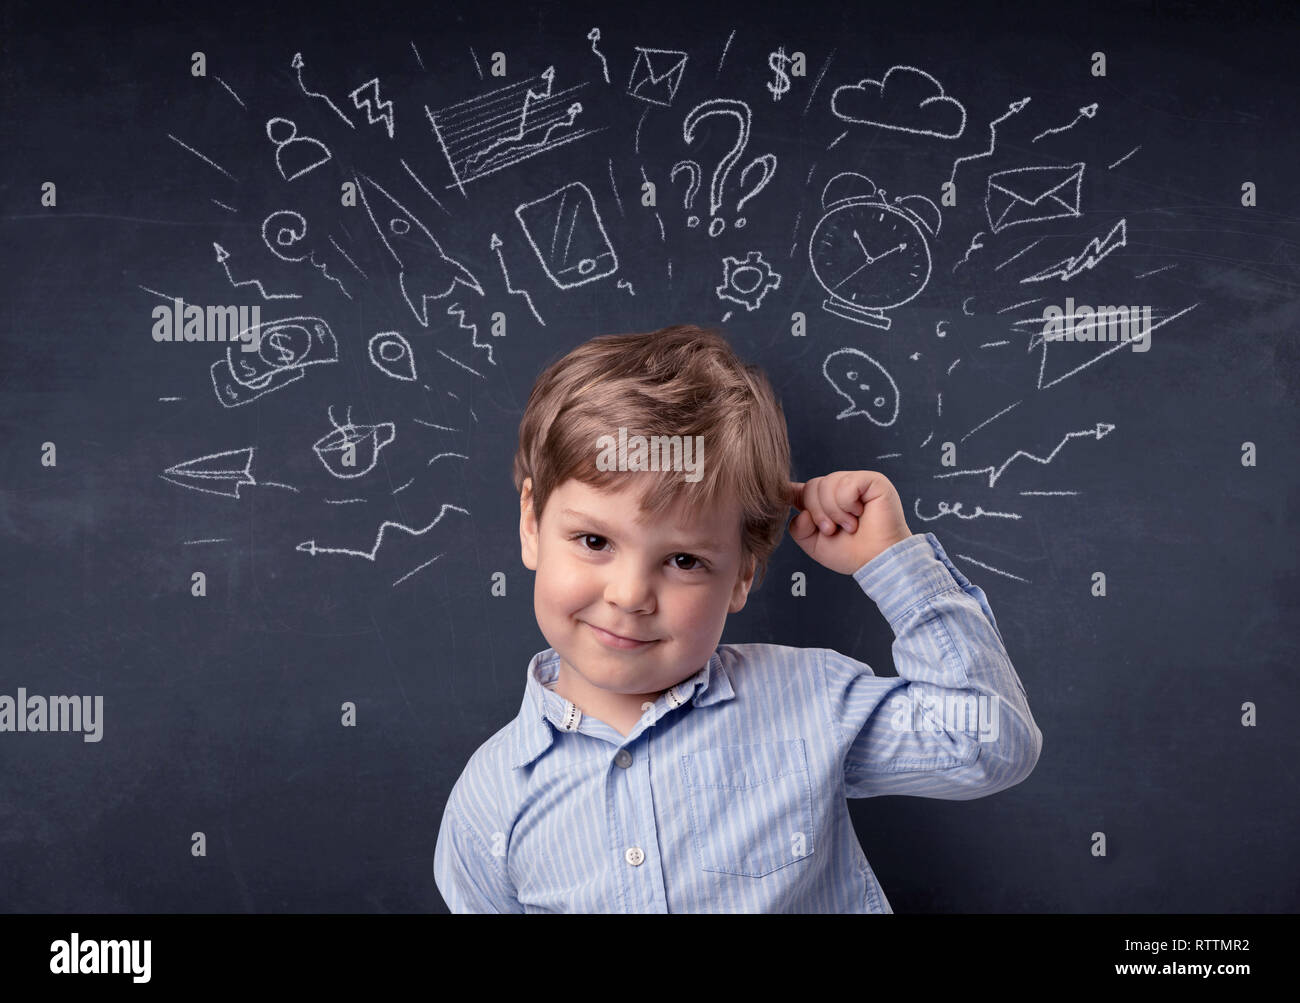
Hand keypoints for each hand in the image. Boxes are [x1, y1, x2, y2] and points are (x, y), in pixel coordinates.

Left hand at [786, 471, 912, 574]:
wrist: (878, 561)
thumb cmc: (851, 553)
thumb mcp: (815, 544)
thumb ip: (799, 528)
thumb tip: (800, 511)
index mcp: (826, 501)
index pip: (802, 489)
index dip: (789, 493)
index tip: (782, 498)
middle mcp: (840, 488)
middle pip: (812, 486)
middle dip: (818, 512)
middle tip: (833, 530)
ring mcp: (856, 482)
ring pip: (827, 484)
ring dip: (834, 511)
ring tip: (850, 525)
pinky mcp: (872, 480)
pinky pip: (845, 484)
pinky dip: (847, 504)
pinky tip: (859, 514)